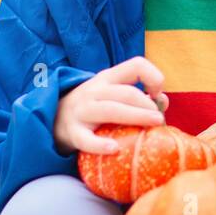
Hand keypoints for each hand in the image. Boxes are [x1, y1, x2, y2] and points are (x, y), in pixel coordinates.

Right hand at [53, 56, 169, 155]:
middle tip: (160, 119)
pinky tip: (115, 149)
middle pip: (127, 93)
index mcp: (108, 78)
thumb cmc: (94, 107)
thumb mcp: (112, 94)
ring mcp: (82, 110)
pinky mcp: (73, 132)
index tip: (157, 93)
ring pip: (112, 110)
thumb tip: (163, 102)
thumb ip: (138, 96)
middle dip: (147, 105)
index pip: (135, 65)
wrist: (53, 118)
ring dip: (136, 116)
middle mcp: (95, 91)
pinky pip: (86, 139)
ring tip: (154, 125)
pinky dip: (100, 144)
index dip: (153, 76)